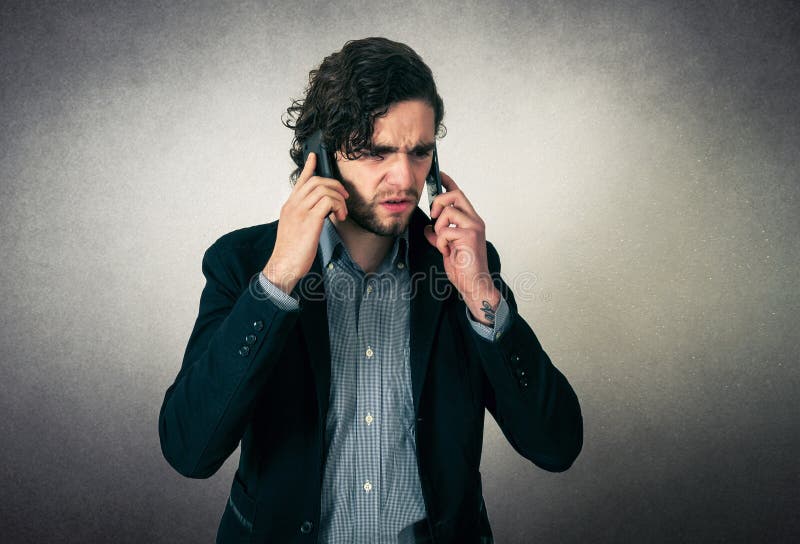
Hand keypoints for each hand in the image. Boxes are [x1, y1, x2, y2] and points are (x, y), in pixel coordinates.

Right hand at [263, 153, 348, 293]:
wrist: (283, 266)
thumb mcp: (295, 229)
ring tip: (342, 212)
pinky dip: (339, 206)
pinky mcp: (310, 220)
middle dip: (335, 185)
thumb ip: (305, 217)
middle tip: (344, 198)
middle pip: (316, 181)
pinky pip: (328, 202)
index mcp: (289, 206)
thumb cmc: (291, 252)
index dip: (309, 167)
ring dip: (339, 198)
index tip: (314, 156)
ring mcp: (300, 211)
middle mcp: (293, 205)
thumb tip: (321, 212)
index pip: (300, 181)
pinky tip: (340, 217)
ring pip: (323, 189)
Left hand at [423, 172, 499, 324]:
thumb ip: (439, 235)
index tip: (439, 174)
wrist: (473, 284)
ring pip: (448, 212)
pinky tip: (447, 252)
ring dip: (439, 229)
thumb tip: (428, 228)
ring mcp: (474, 227)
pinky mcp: (470, 236)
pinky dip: (440, 242)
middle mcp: (475, 221)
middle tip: (434, 217)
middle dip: (439, 201)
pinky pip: (445, 231)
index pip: (460, 195)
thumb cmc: (464, 268)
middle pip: (455, 195)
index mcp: (470, 221)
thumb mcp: (446, 248)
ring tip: (444, 244)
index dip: (448, 182)